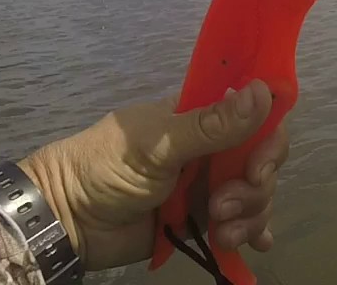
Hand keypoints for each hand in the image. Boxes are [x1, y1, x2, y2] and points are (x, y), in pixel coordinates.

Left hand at [17, 80, 287, 270]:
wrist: (68, 222)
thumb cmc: (105, 169)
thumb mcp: (158, 145)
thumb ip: (212, 124)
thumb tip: (263, 91)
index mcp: (200, 118)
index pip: (256, 115)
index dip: (269, 138)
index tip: (259, 164)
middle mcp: (212, 148)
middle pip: (262, 160)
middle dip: (255, 186)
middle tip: (223, 205)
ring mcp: (210, 184)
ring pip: (256, 194)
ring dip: (249, 214)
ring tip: (221, 230)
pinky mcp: (204, 218)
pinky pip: (244, 222)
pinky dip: (254, 232)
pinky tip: (255, 244)